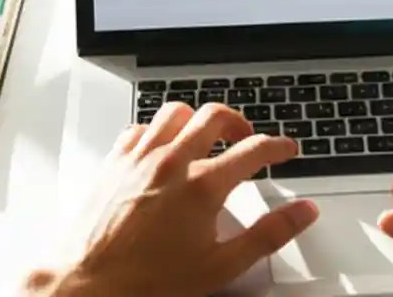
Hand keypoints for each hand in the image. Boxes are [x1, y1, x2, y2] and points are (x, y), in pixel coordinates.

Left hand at [24, 101, 318, 296]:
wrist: (90, 285)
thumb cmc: (149, 282)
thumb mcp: (222, 266)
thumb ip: (268, 235)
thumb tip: (302, 213)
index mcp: (203, 186)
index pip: (254, 150)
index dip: (278, 147)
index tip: (286, 149)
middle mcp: (172, 162)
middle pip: (215, 117)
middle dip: (239, 122)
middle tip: (247, 137)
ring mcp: (140, 158)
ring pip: (175, 112)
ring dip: (196, 119)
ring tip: (206, 135)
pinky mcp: (115, 161)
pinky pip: (140, 127)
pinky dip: (158, 130)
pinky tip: (162, 146)